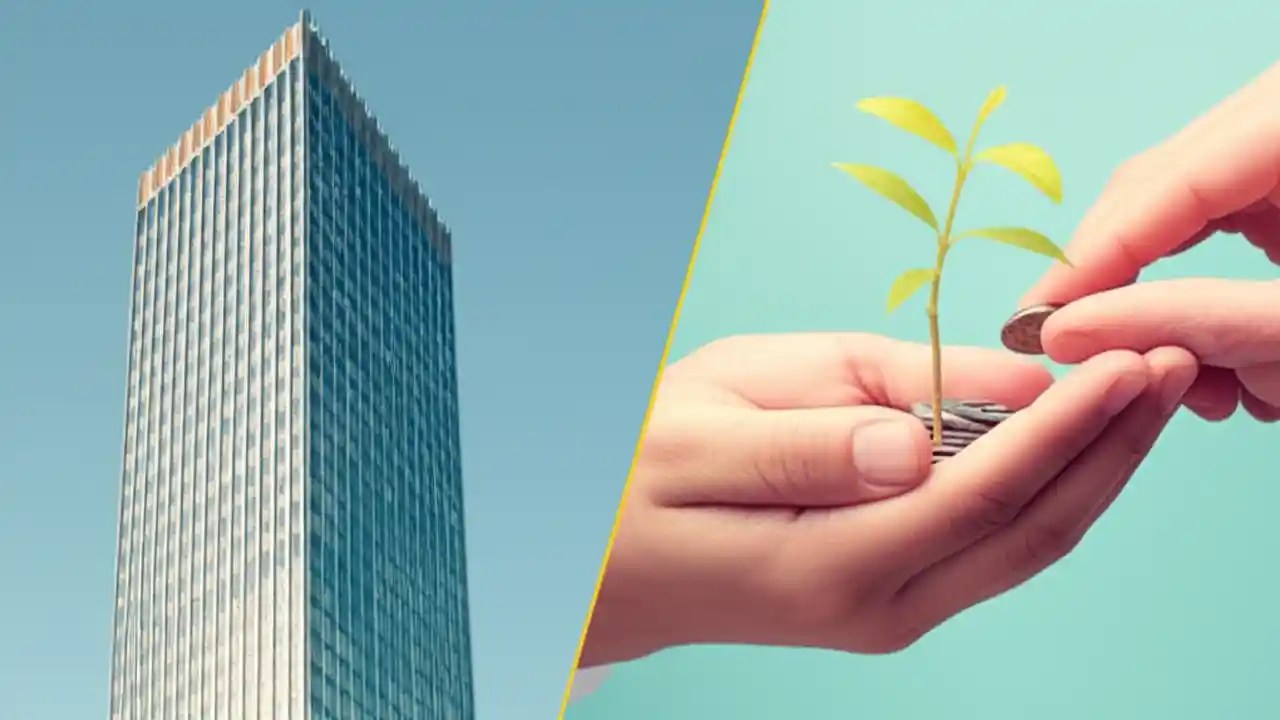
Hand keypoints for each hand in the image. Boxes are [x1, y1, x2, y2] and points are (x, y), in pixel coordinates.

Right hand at [579, 333, 1195, 666]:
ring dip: (1093, 470)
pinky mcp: (888, 598)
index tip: (1127, 355)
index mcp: (829, 564)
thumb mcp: (699, 429)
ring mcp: (886, 614)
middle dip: (1111, 446)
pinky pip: (990, 546)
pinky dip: (1045, 491)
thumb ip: (811, 436)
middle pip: (1030, 530)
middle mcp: (874, 608)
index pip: (980, 492)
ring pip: (1022, 546)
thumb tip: (923, 438)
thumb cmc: (632, 480)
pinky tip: (1066, 438)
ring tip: (1139, 392)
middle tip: (1168, 360)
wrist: (597, 562)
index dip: (1065, 423)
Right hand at [1020, 59, 1279, 419]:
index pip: (1165, 183)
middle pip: (1165, 189)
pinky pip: (1232, 229)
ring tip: (1207, 388)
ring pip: (1191, 214)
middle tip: (1098, 361)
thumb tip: (1063, 330)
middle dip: (1135, 288)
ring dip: (1182, 309)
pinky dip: (1228, 305)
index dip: (1093, 259)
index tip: (1037, 328)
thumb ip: (1194, 320)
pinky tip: (1246, 368)